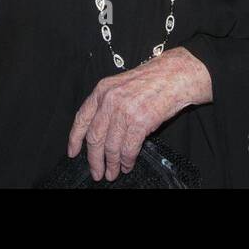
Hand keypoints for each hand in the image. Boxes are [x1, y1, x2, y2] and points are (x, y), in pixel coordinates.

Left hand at [67, 47, 211, 181]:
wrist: (176, 75)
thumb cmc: (152, 80)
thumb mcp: (121, 86)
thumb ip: (108, 105)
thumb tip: (102, 134)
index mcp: (102, 90)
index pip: (82, 118)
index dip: (75, 139)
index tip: (73, 153)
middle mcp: (109, 100)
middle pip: (94, 137)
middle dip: (94, 159)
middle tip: (97, 173)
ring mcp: (124, 111)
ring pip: (110, 147)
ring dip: (112, 164)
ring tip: (114, 173)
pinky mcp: (140, 122)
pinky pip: (128, 149)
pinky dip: (127, 161)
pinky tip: (128, 165)